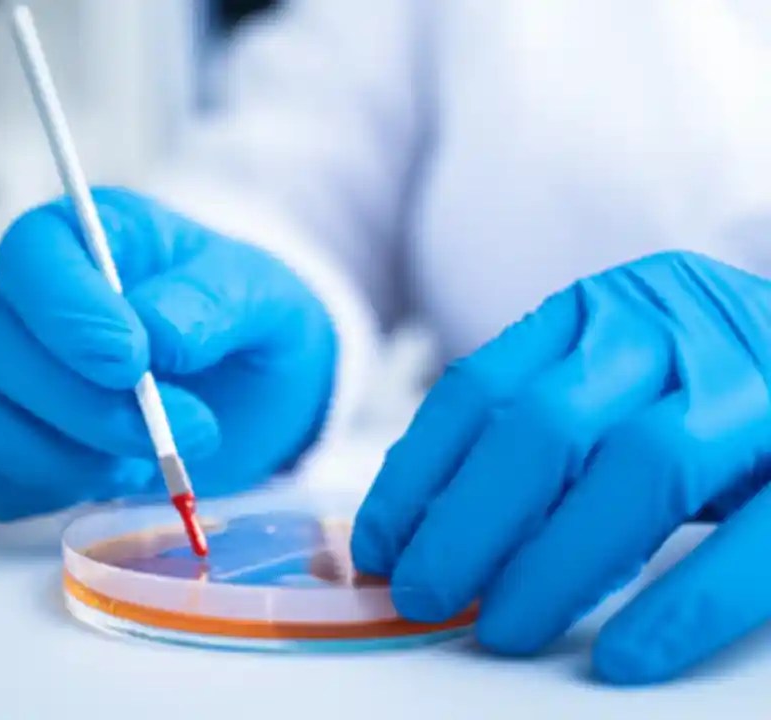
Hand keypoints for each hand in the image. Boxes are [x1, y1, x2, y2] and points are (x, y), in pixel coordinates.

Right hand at [0, 188, 336, 520]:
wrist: (254, 396)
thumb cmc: (247, 325)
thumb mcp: (260, 295)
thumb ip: (213, 302)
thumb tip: (157, 332)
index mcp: (90, 238)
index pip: (32, 253)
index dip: (66, 311)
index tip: (131, 360)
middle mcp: (34, 302)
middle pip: (3, 347)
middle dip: (87, 406)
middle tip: (179, 429)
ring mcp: (13, 374)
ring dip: (58, 456)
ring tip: (142, 464)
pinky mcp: (10, 440)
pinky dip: (35, 489)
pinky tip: (104, 483)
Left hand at [351, 251, 770, 683]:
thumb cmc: (711, 388)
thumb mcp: (617, 384)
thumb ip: (537, 435)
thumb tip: (426, 527)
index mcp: (603, 310)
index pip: (480, 389)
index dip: (416, 476)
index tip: (378, 548)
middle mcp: (675, 329)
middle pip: (544, 427)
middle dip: (467, 523)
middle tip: (423, 596)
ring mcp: (756, 383)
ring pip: (642, 468)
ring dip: (557, 562)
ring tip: (502, 628)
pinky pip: (757, 540)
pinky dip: (684, 603)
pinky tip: (625, 655)